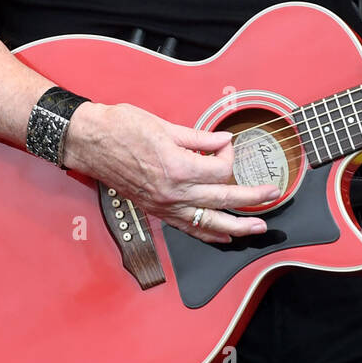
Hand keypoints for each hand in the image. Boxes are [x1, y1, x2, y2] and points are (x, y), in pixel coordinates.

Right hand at [64, 103, 277, 242]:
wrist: (89, 141)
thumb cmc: (122, 128)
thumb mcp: (165, 125)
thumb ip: (200, 137)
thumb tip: (224, 141)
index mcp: (178, 167)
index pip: (220, 169)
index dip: (229, 156)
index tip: (224, 145)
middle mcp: (173, 191)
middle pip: (223, 198)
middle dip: (252, 197)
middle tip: (273, 194)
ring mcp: (164, 205)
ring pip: (208, 221)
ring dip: (237, 226)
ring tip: (258, 228)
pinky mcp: (156, 210)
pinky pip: (187, 227)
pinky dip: (208, 234)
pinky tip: (224, 237)